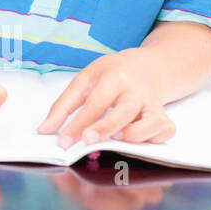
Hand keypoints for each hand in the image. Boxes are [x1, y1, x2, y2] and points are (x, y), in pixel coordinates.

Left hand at [39, 49, 174, 147]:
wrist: (148, 66)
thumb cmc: (112, 74)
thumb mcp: (85, 80)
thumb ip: (64, 105)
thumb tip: (45, 130)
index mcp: (114, 77)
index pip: (94, 104)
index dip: (77, 124)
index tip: (63, 142)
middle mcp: (136, 91)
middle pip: (123, 113)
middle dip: (104, 129)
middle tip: (86, 141)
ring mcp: (154, 104)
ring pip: (150, 124)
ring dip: (133, 135)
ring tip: (116, 138)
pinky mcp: (165, 117)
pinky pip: (164, 132)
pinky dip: (153, 139)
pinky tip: (137, 139)